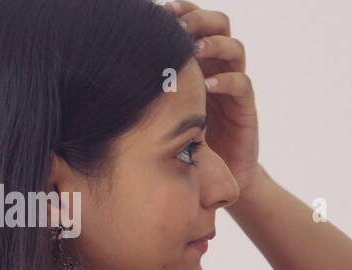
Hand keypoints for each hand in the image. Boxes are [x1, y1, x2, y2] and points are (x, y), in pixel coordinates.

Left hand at [166, 1, 259, 196]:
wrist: (215, 172)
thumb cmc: (182, 137)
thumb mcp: (160, 104)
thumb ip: (148, 82)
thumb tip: (106, 61)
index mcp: (199, 58)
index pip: (196, 21)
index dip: (183, 10)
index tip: (162, 10)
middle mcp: (218, 66)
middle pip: (220, 25)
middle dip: (200, 20)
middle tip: (179, 27)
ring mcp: (233, 85)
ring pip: (235, 48)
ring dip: (214, 45)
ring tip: (194, 52)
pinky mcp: (245, 109)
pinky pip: (242, 85)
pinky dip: (225, 81)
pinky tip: (207, 86)